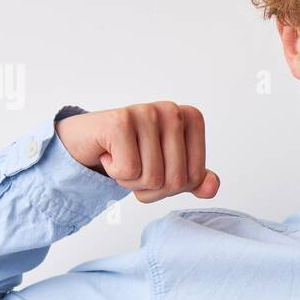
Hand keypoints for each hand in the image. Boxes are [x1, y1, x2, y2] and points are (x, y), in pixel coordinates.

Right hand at [55, 101, 219, 202]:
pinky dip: (114, 171)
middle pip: (175, 181)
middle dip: (149, 187)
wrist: (87, 141)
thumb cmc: (131, 153)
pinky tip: (109, 152)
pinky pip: (128, 170)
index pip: (194, 178)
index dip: (170, 186)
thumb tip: (212, 188)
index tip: (154, 165)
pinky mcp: (120, 120)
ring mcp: (147, 112)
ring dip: (130, 180)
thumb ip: (194, 180)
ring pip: (151, 178)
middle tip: (134, 164)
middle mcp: (172, 111)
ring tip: (121, 157)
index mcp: (191, 118)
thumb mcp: (168, 169)